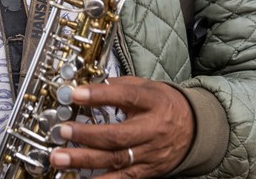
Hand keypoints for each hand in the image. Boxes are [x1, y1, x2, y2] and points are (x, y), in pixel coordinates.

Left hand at [49, 76, 194, 177]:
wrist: (195, 129)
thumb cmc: (165, 104)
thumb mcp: (147, 87)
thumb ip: (118, 86)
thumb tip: (86, 85)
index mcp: (153, 102)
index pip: (126, 97)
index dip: (100, 95)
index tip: (75, 94)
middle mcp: (153, 130)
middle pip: (118, 135)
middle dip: (87, 135)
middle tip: (63, 131)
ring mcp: (150, 153)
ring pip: (116, 160)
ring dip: (85, 160)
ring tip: (60, 158)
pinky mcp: (148, 171)